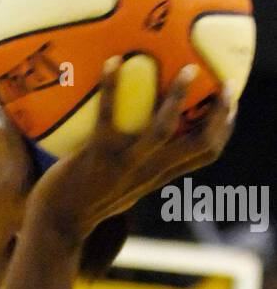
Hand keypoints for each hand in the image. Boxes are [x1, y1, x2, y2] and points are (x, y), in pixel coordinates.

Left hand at [32, 56, 235, 248]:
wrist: (58, 226)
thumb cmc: (85, 202)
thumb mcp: (120, 187)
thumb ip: (136, 166)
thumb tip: (139, 140)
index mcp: (157, 176)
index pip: (205, 154)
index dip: (224, 128)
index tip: (231, 103)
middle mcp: (148, 172)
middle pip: (201, 145)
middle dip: (220, 114)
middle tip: (226, 83)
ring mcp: (125, 164)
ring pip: (164, 129)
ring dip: (178, 98)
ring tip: (187, 69)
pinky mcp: (98, 156)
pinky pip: (109, 116)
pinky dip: (112, 86)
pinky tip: (112, 62)